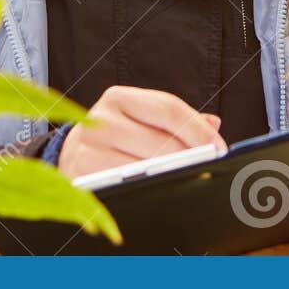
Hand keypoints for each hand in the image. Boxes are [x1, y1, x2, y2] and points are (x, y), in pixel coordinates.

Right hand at [57, 85, 227, 178]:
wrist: (68, 157)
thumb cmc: (114, 139)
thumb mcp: (140, 121)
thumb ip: (174, 121)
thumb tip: (213, 124)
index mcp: (119, 98)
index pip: (168, 109)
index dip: (198, 130)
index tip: (219, 148)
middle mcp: (101, 117)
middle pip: (160, 140)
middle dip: (190, 158)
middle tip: (209, 170)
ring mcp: (89, 146)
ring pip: (145, 166)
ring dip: (171, 176)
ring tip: (188, 181)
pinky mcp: (82, 173)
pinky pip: (125, 184)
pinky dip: (146, 189)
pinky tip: (159, 191)